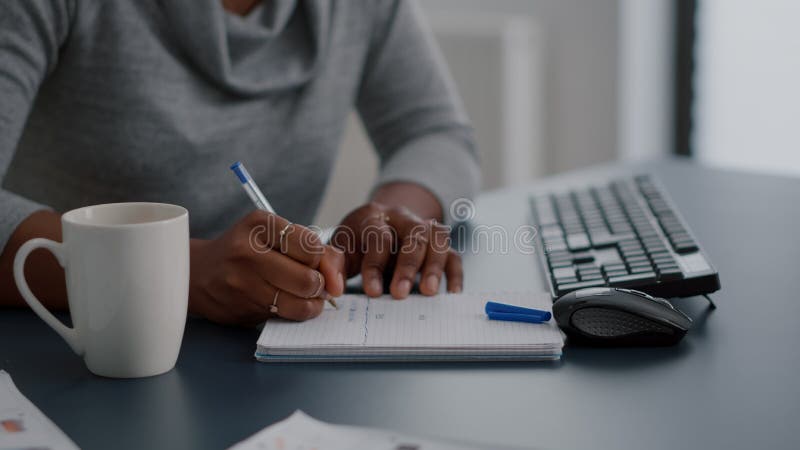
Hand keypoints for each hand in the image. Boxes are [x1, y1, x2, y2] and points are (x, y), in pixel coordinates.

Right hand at [189, 210, 344, 325]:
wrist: (198, 273)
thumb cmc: (247, 250)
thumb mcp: (275, 235)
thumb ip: (315, 250)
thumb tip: (337, 283)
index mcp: (259, 225)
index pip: (312, 246)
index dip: (322, 260)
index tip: (316, 263)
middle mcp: (247, 253)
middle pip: (308, 278)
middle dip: (319, 285)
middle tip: (313, 283)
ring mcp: (242, 284)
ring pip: (299, 303)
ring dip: (311, 303)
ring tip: (304, 295)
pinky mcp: (241, 309)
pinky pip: (284, 317)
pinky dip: (293, 312)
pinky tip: (284, 302)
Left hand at [331, 202, 461, 298]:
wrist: (378, 224)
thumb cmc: (357, 242)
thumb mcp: (341, 248)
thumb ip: (336, 264)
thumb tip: (334, 288)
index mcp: (374, 216)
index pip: (379, 235)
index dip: (375, 265)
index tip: (372, 292)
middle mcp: (403, 217)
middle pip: (413, 234)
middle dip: (407, 265)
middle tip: (399, 294)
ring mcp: (424, 229)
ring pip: (438, 238)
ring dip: (434, 265)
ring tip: (429, 292)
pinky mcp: (439, 246)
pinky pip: (453, 255)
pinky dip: (454, 274)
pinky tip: (451, 293)